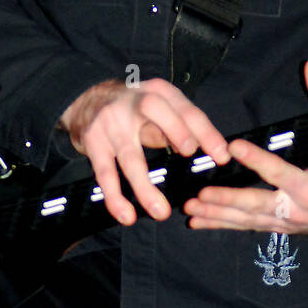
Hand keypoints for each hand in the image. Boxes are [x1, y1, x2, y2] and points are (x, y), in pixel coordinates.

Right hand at [58, 77, 230, 225]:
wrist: (85, 101)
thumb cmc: (133, 109)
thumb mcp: (158, 109)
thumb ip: (177, 127)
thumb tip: (204, 149)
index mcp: (157, 92)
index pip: (185, 108)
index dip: (206, 131)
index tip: (222, 156)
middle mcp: (133, 101)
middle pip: (154, 109)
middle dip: (175, 129)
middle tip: (190, 153)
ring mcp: (110, 122)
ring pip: (129, 154)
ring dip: (144, 185)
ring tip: (160, 212)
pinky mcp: (93, 142)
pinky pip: (104, 173)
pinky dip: (115, 197)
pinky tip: (126, 215)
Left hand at [183, 59, 307, 239]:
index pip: (279, 171)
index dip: (256, 160)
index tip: (233, 147)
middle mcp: (297, 209)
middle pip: (255, 205)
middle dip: (226, 200)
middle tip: (199, 193)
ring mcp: (288, 222)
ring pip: (247, 220)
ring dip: (218, 215)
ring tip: (191, 209)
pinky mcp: (282, 227)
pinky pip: (249, 227)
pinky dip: (224, 224)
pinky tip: (201, 221)